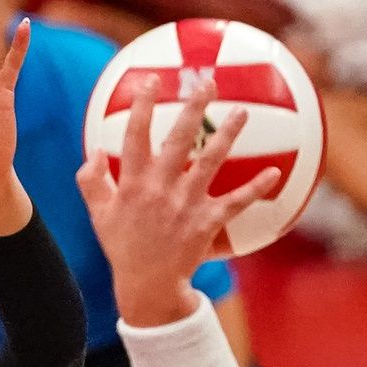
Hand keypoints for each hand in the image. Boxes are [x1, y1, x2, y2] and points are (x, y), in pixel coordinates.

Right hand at [77, 79, 282, 326]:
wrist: (147, 285)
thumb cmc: (123, 247)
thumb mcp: (99, 215)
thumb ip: (92, 181)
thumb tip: (95, 150)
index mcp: (133, 184)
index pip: (135, 137)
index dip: (142, 106)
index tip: (151, 80)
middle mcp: (161, 189)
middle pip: (179, 139)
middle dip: (193, 107)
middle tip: (207, 82)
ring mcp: (186, 204)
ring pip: (210, 161)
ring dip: (228, 134)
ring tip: (242, 111)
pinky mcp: (206, 222)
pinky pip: (235, 201)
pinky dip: (256, 188)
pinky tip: (274, 173)